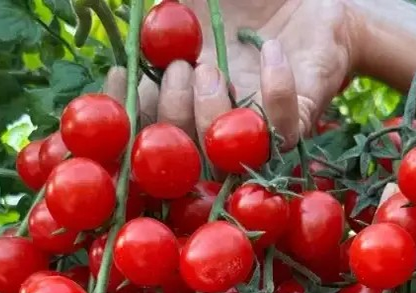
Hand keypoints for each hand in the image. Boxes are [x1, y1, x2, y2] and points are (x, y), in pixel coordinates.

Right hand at [107, 0, 358, 148]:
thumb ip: (163, 2)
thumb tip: (122, 3)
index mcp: (185, 95)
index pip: (146, 123)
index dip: (126, 109)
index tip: (117, 74)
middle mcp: (218, 121)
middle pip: (182, 151)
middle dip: (172, 112)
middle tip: (180, 69)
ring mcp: (256, 126)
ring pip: (227, 154)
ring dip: (212, 112)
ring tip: (209, 67)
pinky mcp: (297, 118)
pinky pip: (283, 127)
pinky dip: (275, 90)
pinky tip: (270, 50)